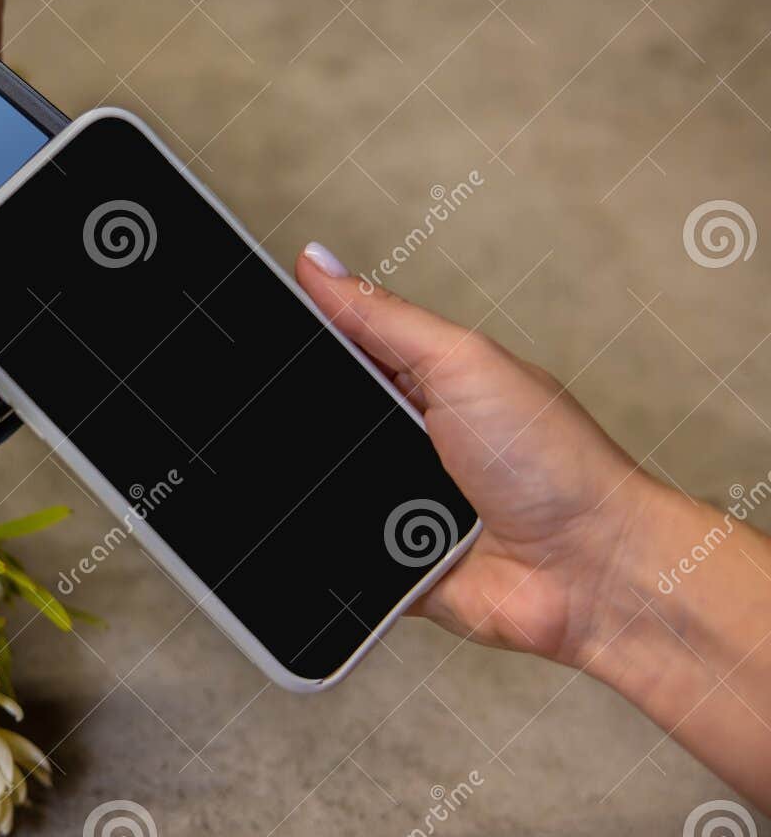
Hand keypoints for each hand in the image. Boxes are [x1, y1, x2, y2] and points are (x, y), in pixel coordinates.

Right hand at [295, 242, 770, 808]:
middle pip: (318, 420)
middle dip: (293, 419)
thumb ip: (382, 319)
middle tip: (249, 407)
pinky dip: (315, 542)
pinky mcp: (386, 567)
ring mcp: (395, 504)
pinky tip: (306, 527)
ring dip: (306, 482)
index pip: (340, 348)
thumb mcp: (462, 364)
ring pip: (313, 487)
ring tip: (295, 472)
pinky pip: (326, 552)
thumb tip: (315, 262)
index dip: (297, 337)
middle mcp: (406, 441)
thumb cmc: (554, 462)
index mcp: (424, 382)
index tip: (246, 324)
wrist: (590, 573)